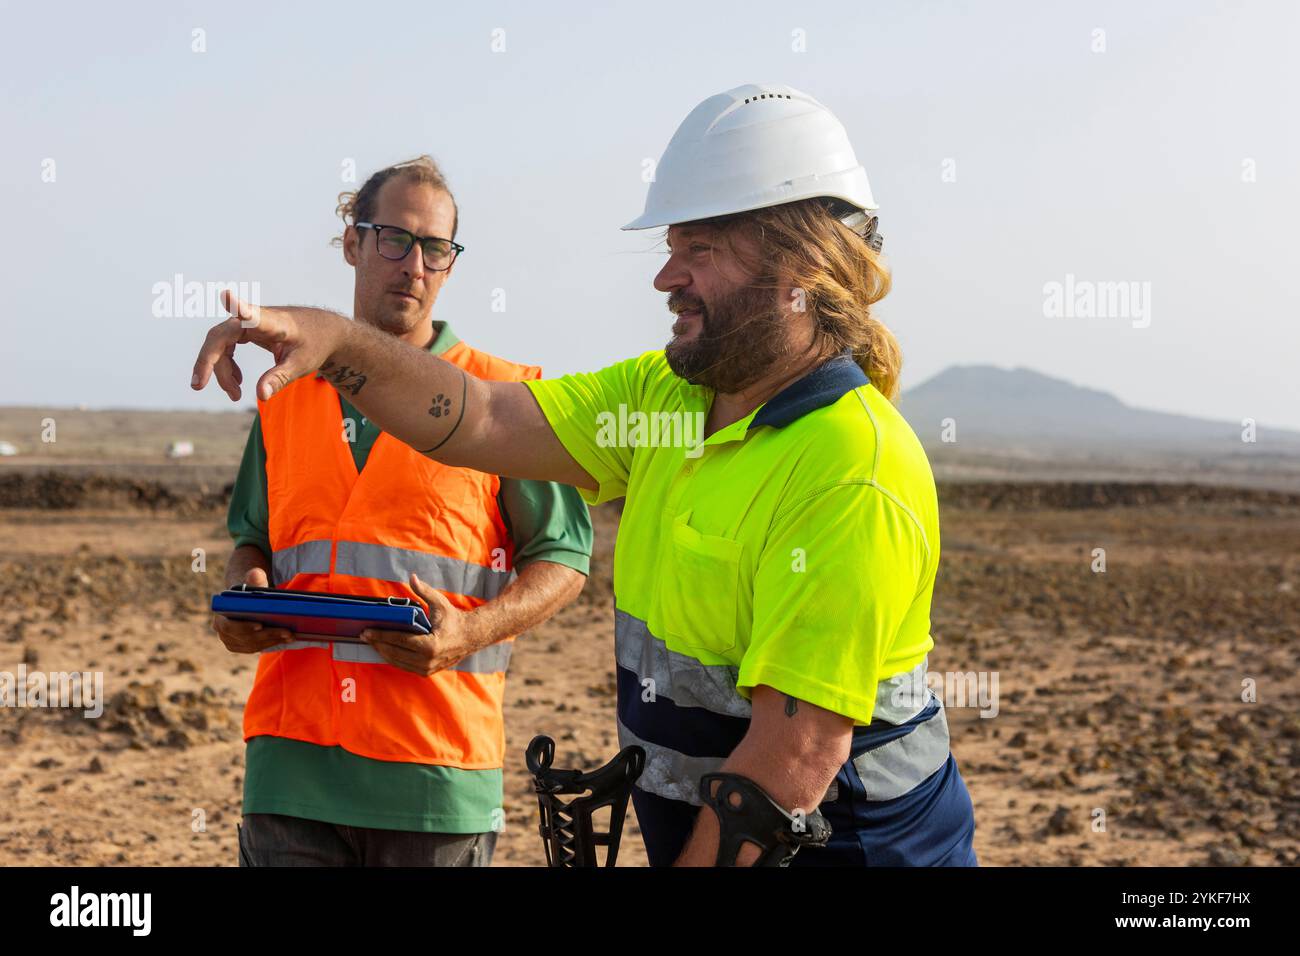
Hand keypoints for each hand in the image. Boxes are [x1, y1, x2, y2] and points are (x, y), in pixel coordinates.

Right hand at [190, 290, 346, 401]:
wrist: (323, 331)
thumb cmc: (314, 344)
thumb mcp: (301, 365)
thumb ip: (280, 378)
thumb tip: (260, 395)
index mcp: (272, 322)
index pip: (251, 313)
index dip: (237, 306)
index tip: (227, 295)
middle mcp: (254, 318)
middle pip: (220, 337)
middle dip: (207, 361)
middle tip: (197, 386)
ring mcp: (247, 323)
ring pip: (220, 345)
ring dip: (221, 370)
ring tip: (235, 395)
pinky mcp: (247, 330)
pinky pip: (227, 347)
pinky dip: (228, 366)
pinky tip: (237, 382)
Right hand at [211, 567, 295, 653]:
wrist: (243, 602)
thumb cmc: (247, 593)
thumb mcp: (250, 584)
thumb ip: (253, 579)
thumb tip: (255, 573)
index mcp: (219, 617)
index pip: (228, 626)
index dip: (243, 627)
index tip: (260, 625)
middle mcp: (223, 632)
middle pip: (245, 637)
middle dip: (267, 634)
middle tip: (287, 631)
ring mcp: (232, 642)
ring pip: (253, 645)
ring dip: (273, 640)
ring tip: (291, 634)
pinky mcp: (243, 647)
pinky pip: (258, 647)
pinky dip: (273, 642)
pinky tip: (288, 638)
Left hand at [358, 573, 484, 676]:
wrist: (471, 636)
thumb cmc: (454, 619)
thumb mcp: (439, 603)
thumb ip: (424, 591)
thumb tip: (412, 577)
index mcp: (431, 645)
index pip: (399, 640)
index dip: (381, 636)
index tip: (367, 631)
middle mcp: (428, 661)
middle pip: (395, 653)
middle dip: (377, 644)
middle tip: (364, 635)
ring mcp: (427, 669)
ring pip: (397, 662)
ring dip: (382, 652)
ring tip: (371, 642)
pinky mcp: (426, 672)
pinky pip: (404, 666)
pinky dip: (392, 658)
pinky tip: (384, 649)